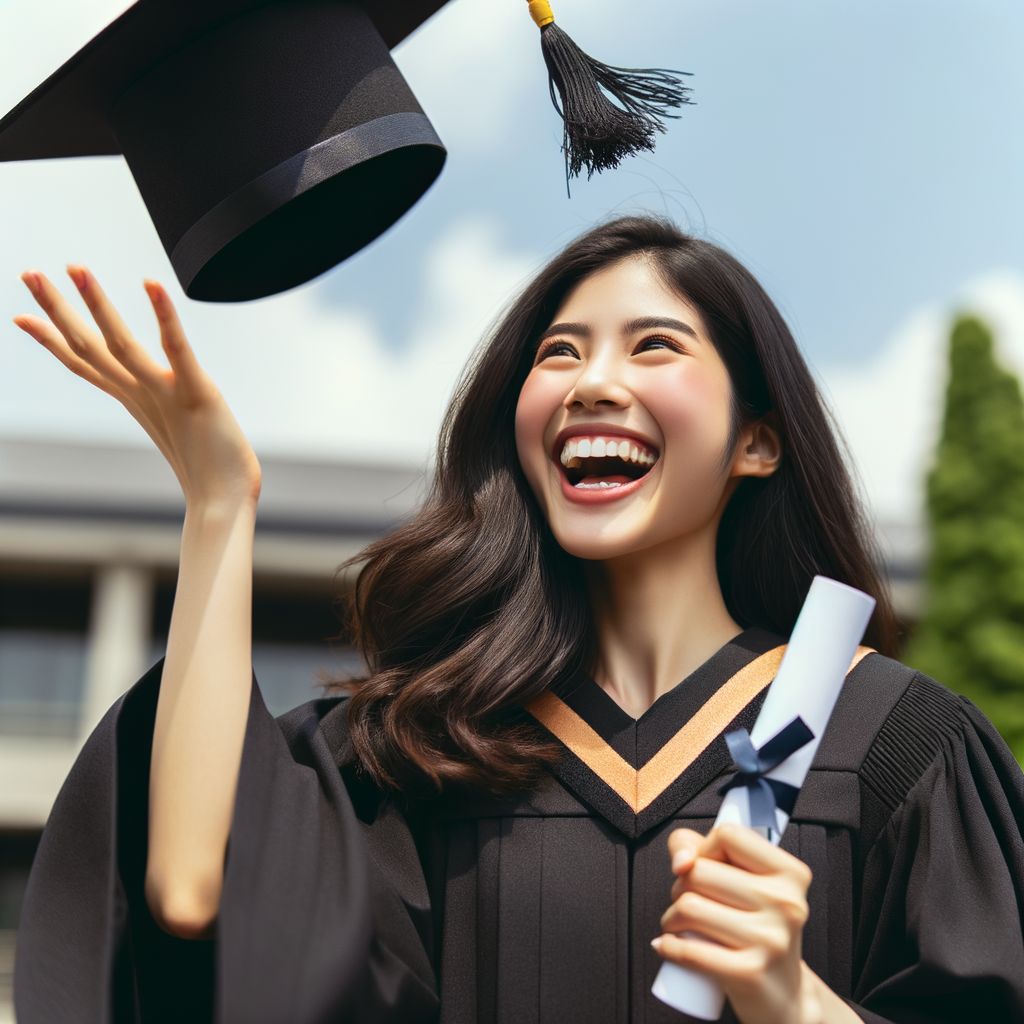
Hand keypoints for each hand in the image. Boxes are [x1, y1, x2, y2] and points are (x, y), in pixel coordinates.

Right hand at [14, 266, 261, 510]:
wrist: (224, 500)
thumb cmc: (210, 468)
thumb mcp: (178, 426)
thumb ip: (166, 408)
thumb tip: (166, 403)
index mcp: (134, 399)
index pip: (85, 364)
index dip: (52, 340)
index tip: (20, 317)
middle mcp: (141, 393)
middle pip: (89, 346)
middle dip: (58, 309)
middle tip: (29, 273)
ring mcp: (165, 392)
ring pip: (120, 343)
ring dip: (97, 303)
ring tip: (76, 268)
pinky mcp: (197, 391)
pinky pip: (177, 348)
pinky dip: (164, 316)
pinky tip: (152, 284)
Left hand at [652, 823, 822, 1023]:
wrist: (785, 996)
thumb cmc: (757, 929)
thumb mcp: (744, 882)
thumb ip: (701, 848)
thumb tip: (681, 861)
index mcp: (790, 873)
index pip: (728, 836)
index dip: (704, 849)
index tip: (703, 868)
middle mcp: (787, 903)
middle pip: (699, 871)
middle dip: (679, 886)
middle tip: (689, 903)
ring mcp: (771, 939)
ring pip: (689, 907)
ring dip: (671, 917)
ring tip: (680, 926)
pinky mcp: (751, 972)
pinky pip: (689, 950)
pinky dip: (668, 946)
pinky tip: (667, 946)